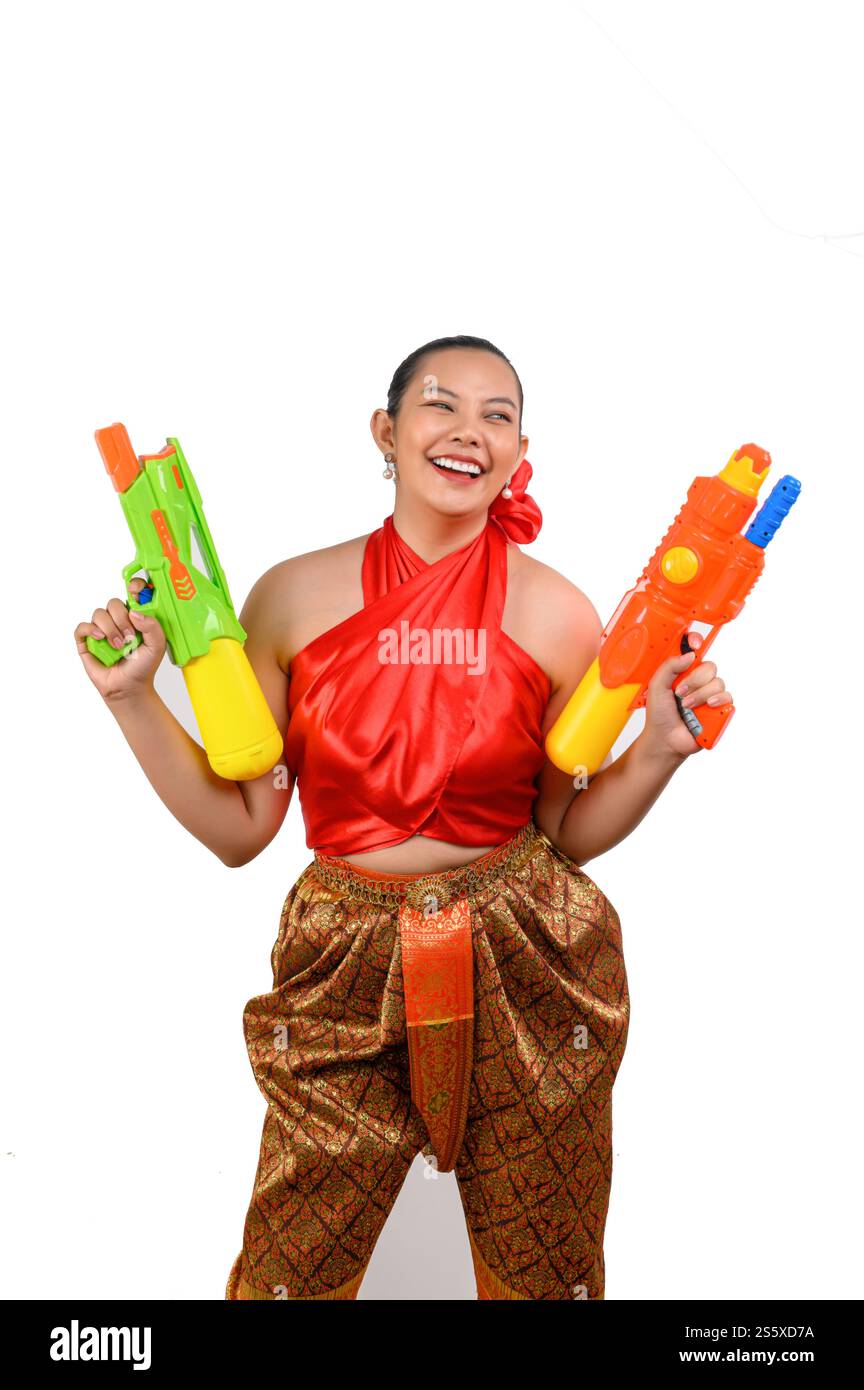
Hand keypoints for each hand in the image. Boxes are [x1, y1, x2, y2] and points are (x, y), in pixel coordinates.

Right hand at [74, 576, 166, 702]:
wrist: (128, 687)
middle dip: (121, 619)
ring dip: (110, 629)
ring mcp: (101, 629)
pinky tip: (100, 639)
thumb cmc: (143, 666)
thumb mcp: (157, 645)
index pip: (132, 594)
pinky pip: (82, 626)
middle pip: (113, 603)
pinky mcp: (87, 640)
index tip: (135, 590)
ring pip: (99, 614)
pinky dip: (90, 630)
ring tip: (119, 647)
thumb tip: (134, 613)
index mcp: (135, 617)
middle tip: (129, 637)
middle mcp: (117, 620)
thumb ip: (152, 626)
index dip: (134, 587)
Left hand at [641, 632, 732, 760]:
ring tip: (687, 707)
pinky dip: (716, 701)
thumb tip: (689, 655)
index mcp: (684, 672)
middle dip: (695, 680)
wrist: (665, 739)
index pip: (695, 650)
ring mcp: (710, 694)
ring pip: (718, 682)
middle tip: (680, 693)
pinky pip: (727, 697)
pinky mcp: (719, 708)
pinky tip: (706, 708)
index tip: (694, 644)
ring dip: (700, 695)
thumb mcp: (656, 686)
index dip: (697, 642)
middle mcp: (699, 680)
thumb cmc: (660, 714)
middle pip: (709, 667)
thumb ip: (669, 666)